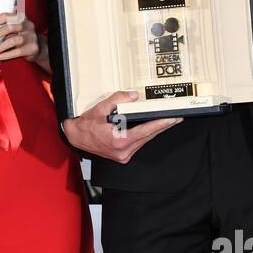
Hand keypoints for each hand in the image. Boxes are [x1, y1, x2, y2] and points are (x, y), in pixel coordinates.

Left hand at [0, 10, 40, 63]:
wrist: (37, 47)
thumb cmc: (19, 36)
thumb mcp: (7, 29)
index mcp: (19, 17)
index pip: (5, 16)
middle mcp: (26, 25)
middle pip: (10, 27)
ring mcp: (30, 36)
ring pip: (14, 40)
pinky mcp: (32, 48)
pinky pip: (17, 52)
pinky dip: (5, 55)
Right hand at [61, 90, 180, 163]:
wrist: (76, 138)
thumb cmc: (86, 126)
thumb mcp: (100, 109)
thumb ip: (117, 100)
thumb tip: (133, 96)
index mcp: (119, 141)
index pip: (145, 131)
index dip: (161, 124)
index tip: (172, 119)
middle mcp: (123, 151)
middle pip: (148, 137)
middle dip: (162, 126)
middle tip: (176, 118)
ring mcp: (123, 155)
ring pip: (144, 141)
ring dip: (154, 131)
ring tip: (166, 121)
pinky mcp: (122, 156)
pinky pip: (138, 144)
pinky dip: (144, 135)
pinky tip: (150, 128)